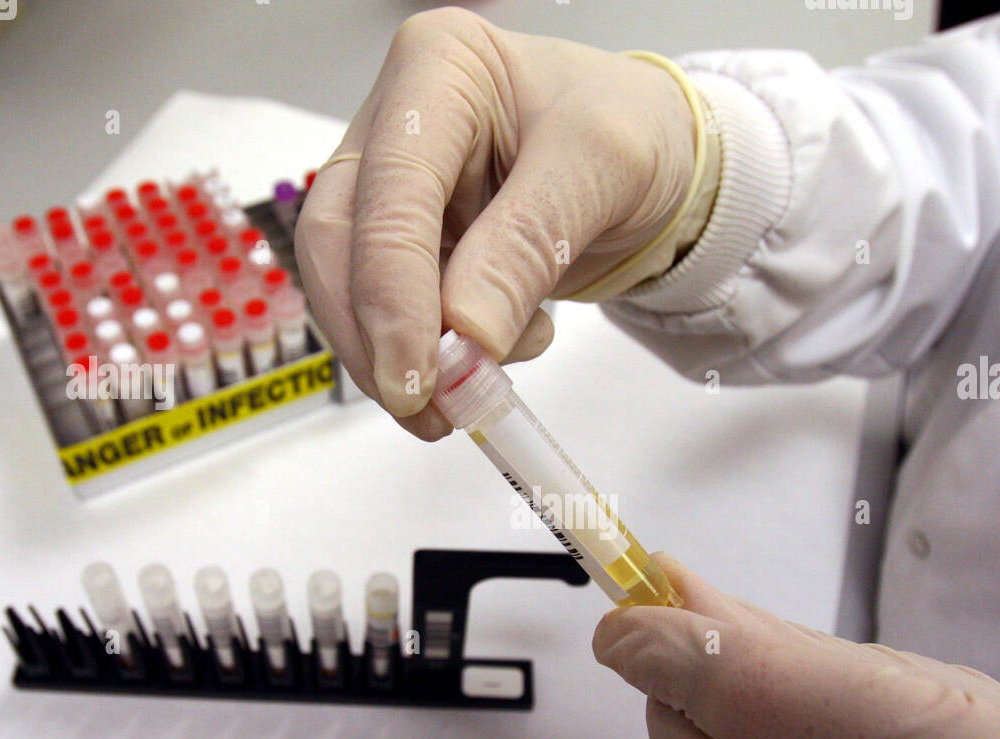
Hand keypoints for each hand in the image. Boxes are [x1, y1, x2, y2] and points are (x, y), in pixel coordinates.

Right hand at [295, 6, 696, 438]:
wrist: (659, 157)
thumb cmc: (633, 130)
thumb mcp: (602, 170)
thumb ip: (529, 247)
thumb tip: (464, 332)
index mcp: (438, 69)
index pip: (390, 191)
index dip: (392, 293)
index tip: (416, 376)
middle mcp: (397, 124)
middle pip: (341, 240)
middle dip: (376, 336)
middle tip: (426, 408)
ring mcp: (396, 189)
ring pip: (353, 287)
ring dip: (400, 358)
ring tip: (469, 396)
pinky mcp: (411, 245)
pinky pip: (393, 313)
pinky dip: (432, 357)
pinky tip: (489, 361)